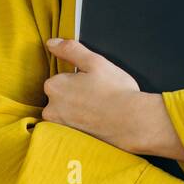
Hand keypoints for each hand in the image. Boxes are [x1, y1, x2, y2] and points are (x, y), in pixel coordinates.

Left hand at [42, 38, 147, 152]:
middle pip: (61, 95)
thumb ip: (70, 50)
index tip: (93, 83)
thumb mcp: (94, 61)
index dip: (78, 78)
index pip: (60, 77)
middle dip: (75, 94)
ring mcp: (60, 126)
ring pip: (66, 111)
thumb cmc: (116, 92)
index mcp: (54, 86)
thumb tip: (51, 43)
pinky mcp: (69, 140)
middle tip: (98, 95)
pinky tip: (97, 121)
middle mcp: (51, 108)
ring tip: (99, 109)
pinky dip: (82, 123)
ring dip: (79, 109)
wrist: (132, 123)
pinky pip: (72, 127)